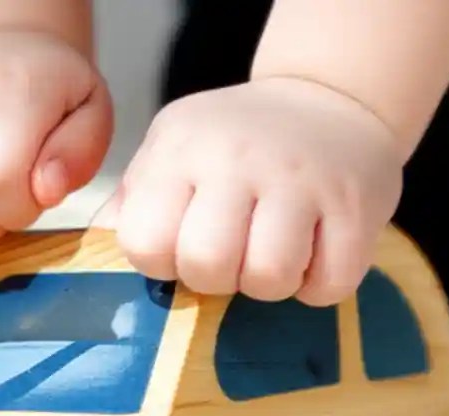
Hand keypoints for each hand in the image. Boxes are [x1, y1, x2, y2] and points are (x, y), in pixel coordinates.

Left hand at [109, 76, 403, 305]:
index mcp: (181, 148)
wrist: (330, 98)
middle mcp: (238, 157)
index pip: (144, 242)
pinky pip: (329, 284)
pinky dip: (319, 285)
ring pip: (270, 277)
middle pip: (208, 265)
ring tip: (273, 254)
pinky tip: (314, 253)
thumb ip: (133, 203)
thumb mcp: (172, 150)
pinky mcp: (355, 203)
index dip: (162, 261)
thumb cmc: (236, 143)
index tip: (183, 245)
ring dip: (270, 284)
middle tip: (233, 255)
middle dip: (217, 279)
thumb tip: (93, 259)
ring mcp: (301, 179)